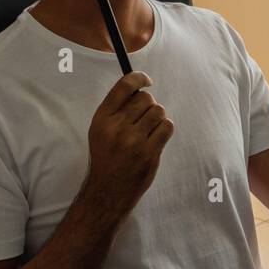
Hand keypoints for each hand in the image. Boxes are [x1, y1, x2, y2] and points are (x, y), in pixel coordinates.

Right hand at [86, 71, 173, 216]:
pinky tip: (157, 138)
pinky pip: (167, 127)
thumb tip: (140, 88)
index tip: (147, 81)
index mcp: (102, 118)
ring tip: (150, 130)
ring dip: (158, 118)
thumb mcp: (100, 130)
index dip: (139, 78)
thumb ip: (116, 109)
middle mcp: (116, 127)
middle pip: (146, 99)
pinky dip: (165, 129)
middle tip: (145, 119)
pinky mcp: (148, 153)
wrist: (107, 190)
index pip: (124, 86)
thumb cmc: (107, 156)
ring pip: (159, 111)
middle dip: (149, 105)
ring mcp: (133, 140)